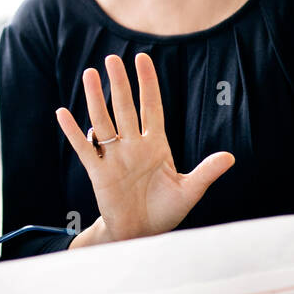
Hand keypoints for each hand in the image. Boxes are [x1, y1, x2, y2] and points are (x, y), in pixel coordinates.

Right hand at [56, 52, 234, 245]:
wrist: (143, 234)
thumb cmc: (165, 211)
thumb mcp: (189, 191)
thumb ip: (206, 172)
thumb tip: (230, 157)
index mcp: (156, 144)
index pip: (151, 106)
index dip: (147, 83)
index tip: (142, 58)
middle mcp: (133, 145)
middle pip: (124, 108)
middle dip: (119, 83)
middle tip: (111, 59)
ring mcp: (114, 156)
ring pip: (103, 121)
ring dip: (95, 98)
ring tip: (89, 74)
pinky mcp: (98, 172)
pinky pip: (84, 148)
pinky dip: (73, 131)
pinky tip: (63, 112)